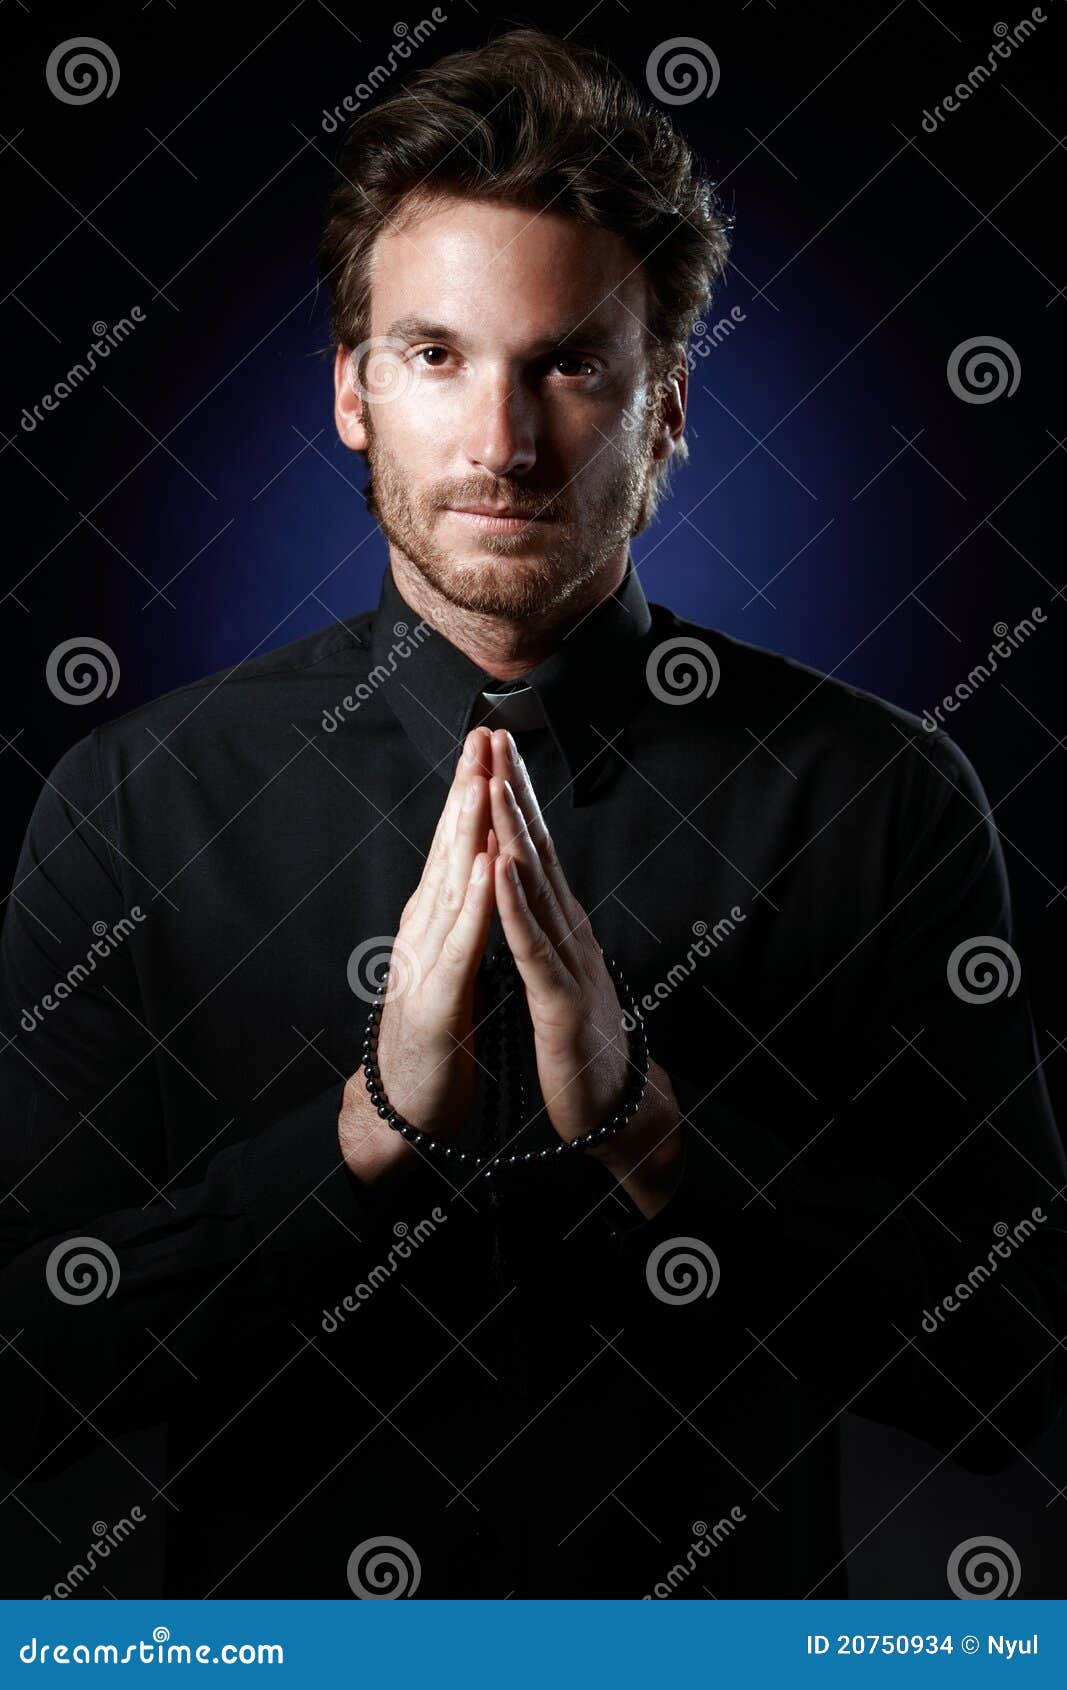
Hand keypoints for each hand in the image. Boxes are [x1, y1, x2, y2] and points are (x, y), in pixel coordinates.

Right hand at [339, 728, 497, 1172]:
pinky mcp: (436, 996)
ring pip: (451, 883)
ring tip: (482, 779)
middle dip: (467, 788)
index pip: (457, 843)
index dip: (472, 791)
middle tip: (482, 734)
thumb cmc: (433, 1034)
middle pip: (449, 848)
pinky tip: (488, 866)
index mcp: (436, 918)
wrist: (405, 1102)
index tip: (490, 742)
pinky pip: (462, 942)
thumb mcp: (450, 961)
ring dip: (466, 830)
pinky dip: (477, 902)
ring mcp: (426, 959)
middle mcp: (425, 927)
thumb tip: (471, 871)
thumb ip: (457, 916)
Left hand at [485, 728, 683, 1215]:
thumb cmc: (585, 1045)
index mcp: (562, 926)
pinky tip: (501, 874)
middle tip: (494, 735)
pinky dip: (516, 909)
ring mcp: (570, 965)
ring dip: (514, 833)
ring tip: (494, 783)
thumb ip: (550, 929)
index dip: (515, 797)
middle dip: (515, 791)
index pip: (534, 850)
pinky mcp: (562, 1004)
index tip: (494, 748)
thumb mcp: (561, 973)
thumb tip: (534, 885)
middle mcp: (571, 933)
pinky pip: (534, 949)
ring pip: (536, 889)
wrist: (619, 1111)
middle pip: (537, 851)